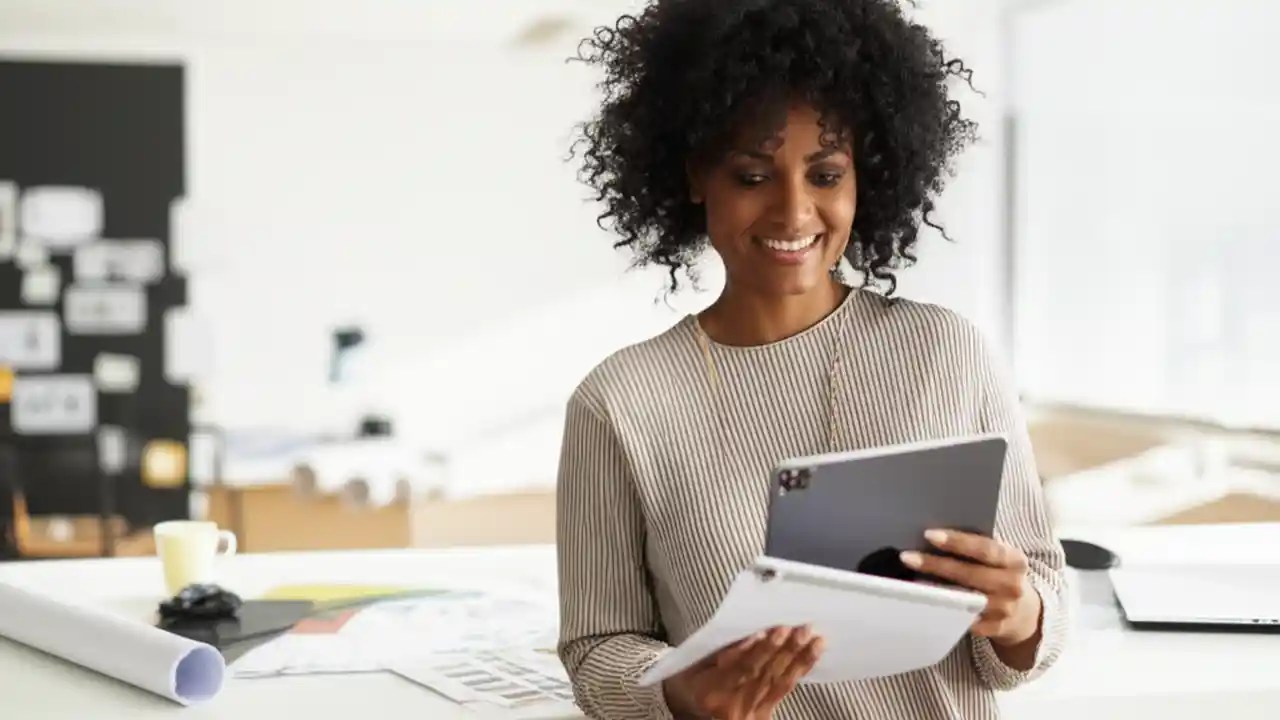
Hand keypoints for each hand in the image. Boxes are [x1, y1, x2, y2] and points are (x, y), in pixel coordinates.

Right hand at [663, 625, 823, 719]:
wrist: (692, 714)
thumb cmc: (691, 683)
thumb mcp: (693, 666)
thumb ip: (718, 652)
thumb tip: (748, 635)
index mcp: (709, 690)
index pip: (734, 669)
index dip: (751, 650)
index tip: (764, 632)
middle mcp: (731, 705)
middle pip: (761, 674)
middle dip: (782, 649)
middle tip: (799, 629)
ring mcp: (750, 713)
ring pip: (777, 681)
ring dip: (798, 658)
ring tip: (813, 638)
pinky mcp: (764, 716)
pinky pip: (785, 690)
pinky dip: (800, 669)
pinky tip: (812, 653)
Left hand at [900, 530, 1041, 646]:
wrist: (1025, 613)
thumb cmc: (1000, 574)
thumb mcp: (1000, 558)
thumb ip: (978, 548)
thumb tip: (933, 536)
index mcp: (1015, 561)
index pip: (985, 549)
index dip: (957, 542)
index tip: (929, 535)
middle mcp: (1012, 586)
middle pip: (970, 574)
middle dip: (936, 565)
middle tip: (907, 557)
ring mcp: (1004, 610)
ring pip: (965, 599)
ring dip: (935, 590)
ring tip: (910, 581)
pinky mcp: (993, 629)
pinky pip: (963, 619)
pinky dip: (943, 610)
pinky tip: (924, 603)